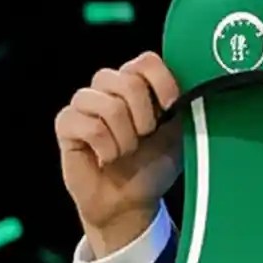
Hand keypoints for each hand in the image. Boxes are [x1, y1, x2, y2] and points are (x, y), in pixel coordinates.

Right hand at [54, 52, 182, 257]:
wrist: (131, 202)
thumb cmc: (155, 164)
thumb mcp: (180, 133)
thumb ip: (185, 105)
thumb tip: (196, 87)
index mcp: (140, 83)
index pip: (146, 60)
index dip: (162, 81)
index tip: (171, 107)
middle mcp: (110, 87)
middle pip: (127, 80)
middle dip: (144, 116)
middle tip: (145, 136)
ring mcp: (86, 103)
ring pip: (107, 103)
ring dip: (125, 135)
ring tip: (127, 150)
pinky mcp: (66, 124)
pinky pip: (87, 125)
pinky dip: (106, 147)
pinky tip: (107, 157)